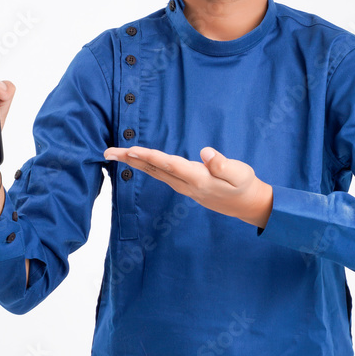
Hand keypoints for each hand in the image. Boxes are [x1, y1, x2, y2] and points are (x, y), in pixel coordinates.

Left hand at [102, 145, 272, 227]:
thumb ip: (222, 164)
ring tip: (115, 153)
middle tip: (108, 152)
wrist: (246, 205)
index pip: (169, 165)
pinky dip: (145, 166)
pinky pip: (159, 174)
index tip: (132, 150)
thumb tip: (206, 153)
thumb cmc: (244, 185)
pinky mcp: (184, 185)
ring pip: (154, 172)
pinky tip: (136, 161)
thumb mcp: (240, 173)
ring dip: (134, 162)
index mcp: (198, 179)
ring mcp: (183, 187)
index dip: (150, 157)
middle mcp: (185, 184)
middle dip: (130, 159)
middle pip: (154, 169)